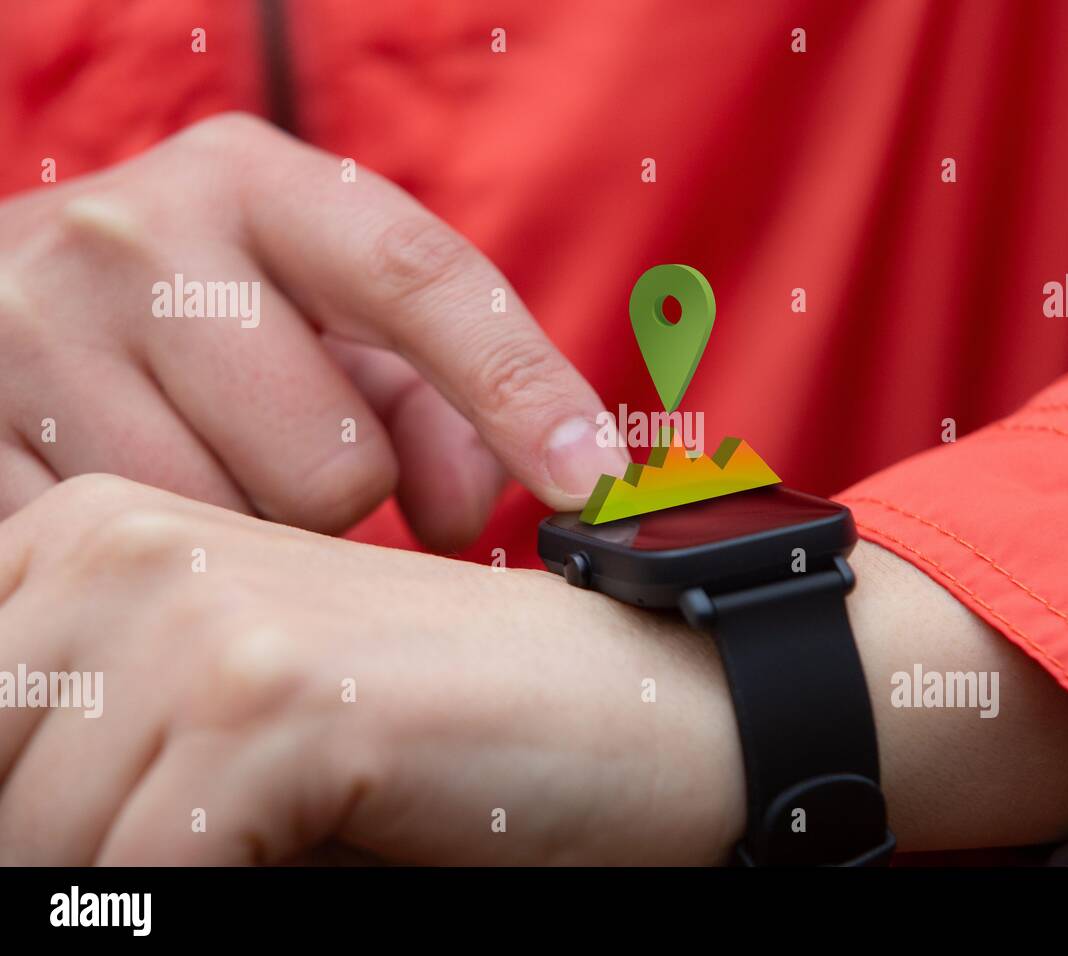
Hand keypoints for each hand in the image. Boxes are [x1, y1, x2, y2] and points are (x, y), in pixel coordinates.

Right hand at [0, 113, 627, 547]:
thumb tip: (472, 510)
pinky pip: (134, 566)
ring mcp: (28, 338)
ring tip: (196, 463)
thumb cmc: (193, 318)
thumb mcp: (315, 314)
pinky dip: (164, 557)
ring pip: (239, 534)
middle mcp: (130, 236)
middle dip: (337, 493)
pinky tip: (133, 493)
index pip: (420, 281)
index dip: (523, 390)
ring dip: (248, 533)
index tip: (590, 481)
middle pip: (337, 465)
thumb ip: (430, 393)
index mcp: (248, 180)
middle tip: (274, 448)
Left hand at [0, 474, 741, 863]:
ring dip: (144, 882)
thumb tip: (25, 822)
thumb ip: (83, 748)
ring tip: (271, 840)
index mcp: (92, 531)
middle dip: (76, 853)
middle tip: (218, 836)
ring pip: (47, 844)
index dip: (37, 800)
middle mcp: (122, 545)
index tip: (120, 830)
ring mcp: (196, 613)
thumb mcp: (214, 728)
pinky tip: (303, 856)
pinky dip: (213, 897)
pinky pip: (147, 879)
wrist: (630, 710)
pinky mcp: (273, 696)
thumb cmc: (430, 733)